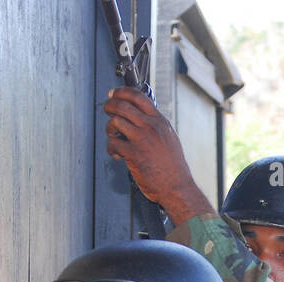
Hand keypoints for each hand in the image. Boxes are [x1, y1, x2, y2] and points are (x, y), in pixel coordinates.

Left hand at [103, 87, 212, 223]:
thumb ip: (156, 126)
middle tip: (107, 110)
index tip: (114, 94)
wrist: (177, 187)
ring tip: (114, 136)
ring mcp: (141, 139)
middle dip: (109, 106)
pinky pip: (113, 144)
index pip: (138, 97)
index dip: (122, 92)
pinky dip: (111, 149)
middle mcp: (150, 127)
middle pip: (122, 105)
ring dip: (109, 128)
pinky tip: (117, 154)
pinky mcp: (133, 154)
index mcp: (159, 121)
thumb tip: (142, 117)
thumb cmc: (174, 168)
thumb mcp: (169, 138)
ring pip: (115, 122)